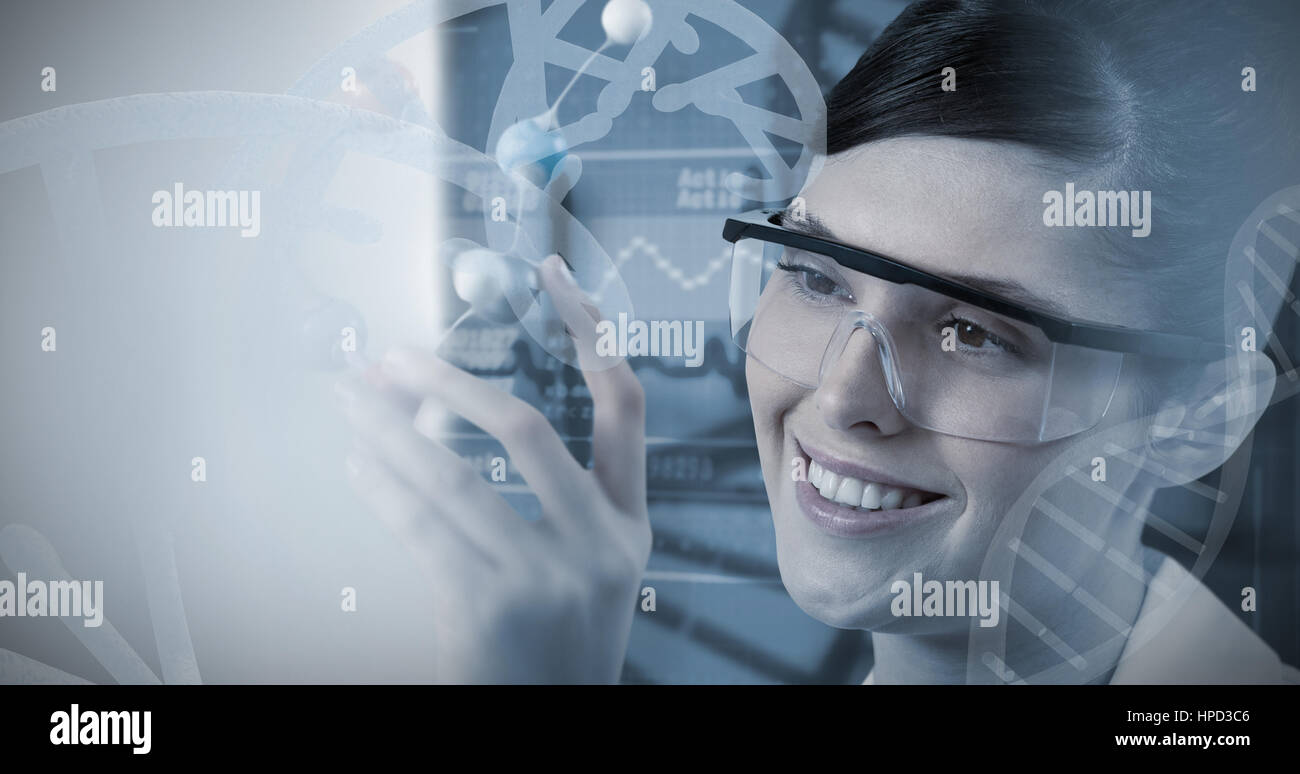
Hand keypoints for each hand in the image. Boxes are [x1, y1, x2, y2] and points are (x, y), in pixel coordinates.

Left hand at [338, 254, 649, 682]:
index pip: (625, 404)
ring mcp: (544, 576)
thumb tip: (442, 408)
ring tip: (349, 399)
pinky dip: (380, 486)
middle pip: (525, 428)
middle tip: (394, 357)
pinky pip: (419, 526)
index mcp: (628, 524)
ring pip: (453, 475)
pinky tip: (356, 462)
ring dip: (389, 429)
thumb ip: (545, 493)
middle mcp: (597, 543)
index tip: (552, 274)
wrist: (550, 721)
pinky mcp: (486, 606)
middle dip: (448, 384)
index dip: (590, 330)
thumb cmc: (556, 640)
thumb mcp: (581, 565)